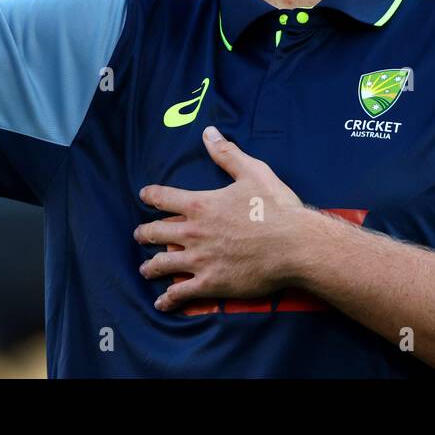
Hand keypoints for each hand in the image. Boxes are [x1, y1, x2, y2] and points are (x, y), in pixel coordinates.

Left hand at [135, 126, 309, 311]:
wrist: (294, 245)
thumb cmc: (276, 207)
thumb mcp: (253, 172)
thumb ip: (226, 153)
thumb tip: (209, 132)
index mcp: (201, 205)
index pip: (163, 198)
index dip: (150, 196)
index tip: (144, 196)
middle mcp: (194, 232)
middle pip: (155, 232)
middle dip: (144, 234)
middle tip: (139, 235)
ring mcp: (200, 260)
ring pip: (161, 264)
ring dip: (150, 267)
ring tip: (145, 269)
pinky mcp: (210, 283)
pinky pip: (180, 293)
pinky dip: (168, 299)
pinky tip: (162, 302)